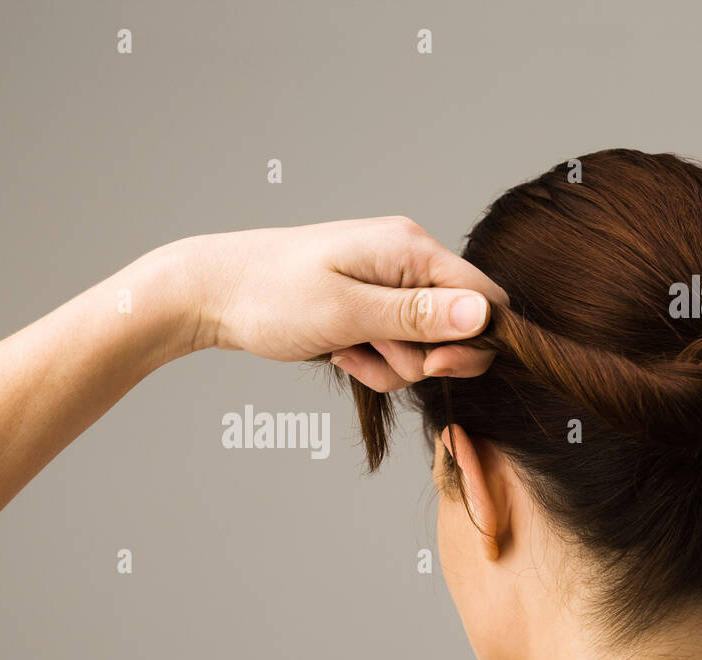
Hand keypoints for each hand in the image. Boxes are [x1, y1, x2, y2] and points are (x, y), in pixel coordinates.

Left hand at [172, 217, 506, 390]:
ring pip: (425, 345)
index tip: (431, 367)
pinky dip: (375, 360)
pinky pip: (397, 344)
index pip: (486, 297)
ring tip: (346, 353)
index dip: (473, 342)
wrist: (216, 291)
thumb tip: (484, 314)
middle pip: (459, 327)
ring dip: (392, 364)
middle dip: (423, 358)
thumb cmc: (272, 297)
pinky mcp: (373, 303)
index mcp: (410, 249)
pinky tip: (341, 354)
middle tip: (373, 356)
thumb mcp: (347, 312)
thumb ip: (417, 315)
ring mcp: (391, 282)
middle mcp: (408, 260)